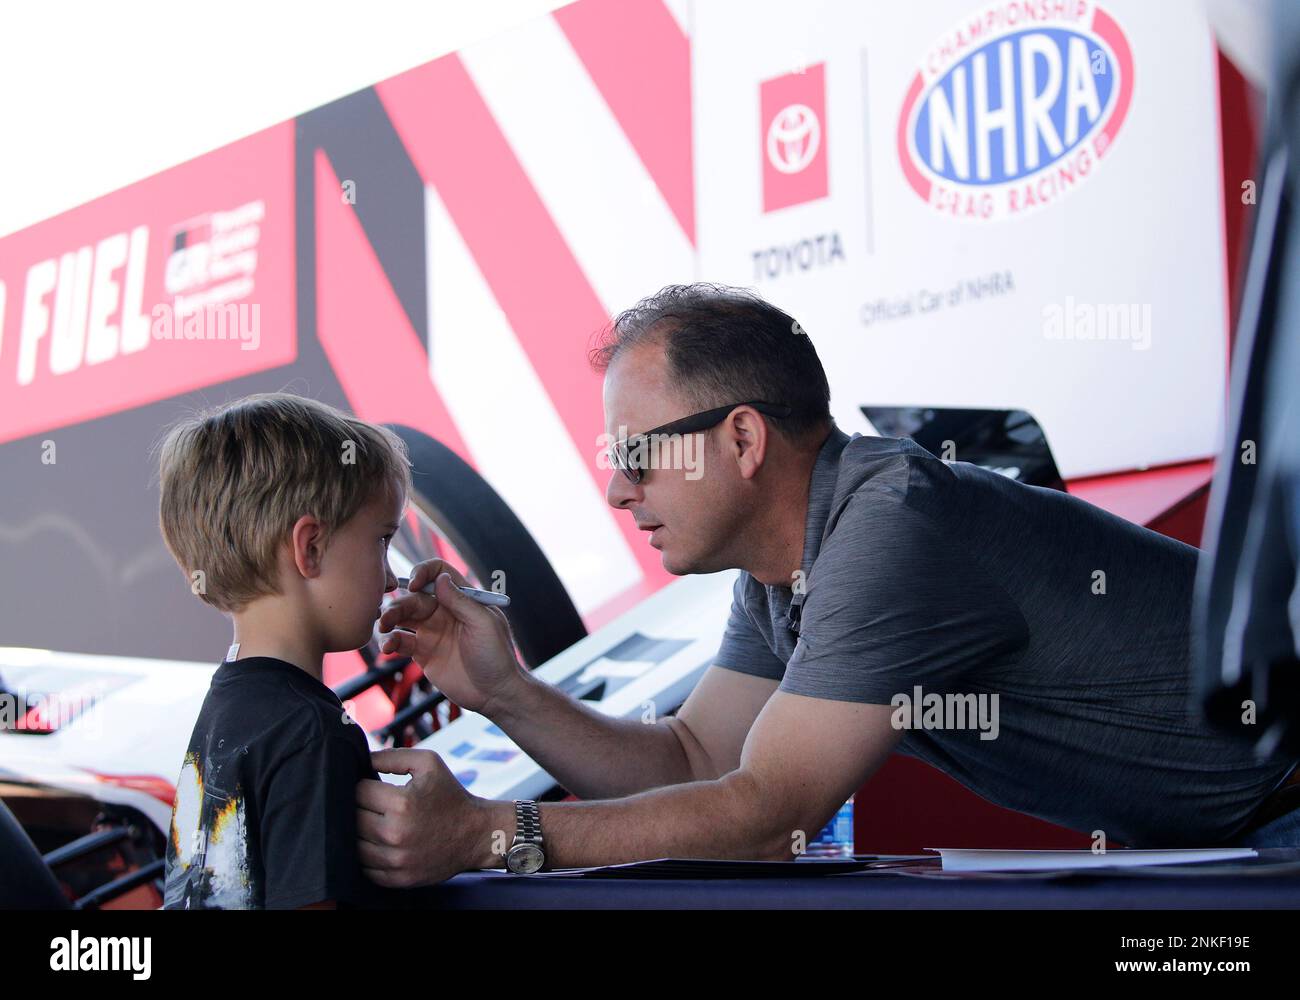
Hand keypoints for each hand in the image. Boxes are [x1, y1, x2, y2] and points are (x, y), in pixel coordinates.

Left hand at [356, 748, 503, 886]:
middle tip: (376, 805)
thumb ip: (391, 756)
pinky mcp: (398, 879)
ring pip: (354, 845)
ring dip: (361, 833)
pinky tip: (383, 844)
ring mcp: (396, 860)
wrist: (476, 833)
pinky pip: (365, 868)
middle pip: (352, 819)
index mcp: (401, 803)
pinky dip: (369, 856)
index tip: (375, 787)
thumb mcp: (428, 763)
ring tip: (379, 823)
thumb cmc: (450, 795)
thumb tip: (362, 759)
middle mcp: (395, 834)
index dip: (364, 786)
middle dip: (361, 808)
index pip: (358, 792)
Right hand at [376, 559, 523, 716]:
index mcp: (462, 599)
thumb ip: (461, 601)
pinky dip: (390, 641)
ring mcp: (432, 632)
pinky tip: (388, 648)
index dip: (424, 573)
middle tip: (388, 615)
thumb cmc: (497, 656)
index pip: (439, 574)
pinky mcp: (422, 653)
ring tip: (384, 627)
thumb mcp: (483, 624)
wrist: (494, 694)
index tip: (414, 585)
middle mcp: (445, 612)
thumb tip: (440, 578)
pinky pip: (401, 641)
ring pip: (404, 617)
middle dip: (400, 602)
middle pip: (415, 597)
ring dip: (390, 618)